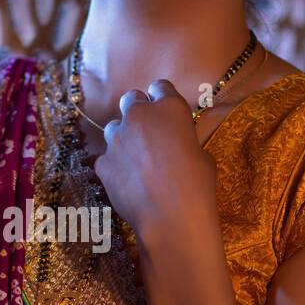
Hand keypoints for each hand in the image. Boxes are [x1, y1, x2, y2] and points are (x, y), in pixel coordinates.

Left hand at [94, 78, 217, 242]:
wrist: (171, 218)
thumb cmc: (197, 185)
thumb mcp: (201, 154)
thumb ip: (184, 140)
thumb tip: (177, 146)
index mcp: (169, 107)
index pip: (160, 87)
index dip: (161, 99)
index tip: (164, 111)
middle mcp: (139, 115)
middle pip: (131, 100)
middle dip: (137, 111)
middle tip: (148, 132)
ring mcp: (117, 139)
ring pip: (113, 127)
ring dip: (123, 137)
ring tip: (136, 159)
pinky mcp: (103, 163)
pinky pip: (106, 158)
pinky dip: (114, 165)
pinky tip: (127, 181)